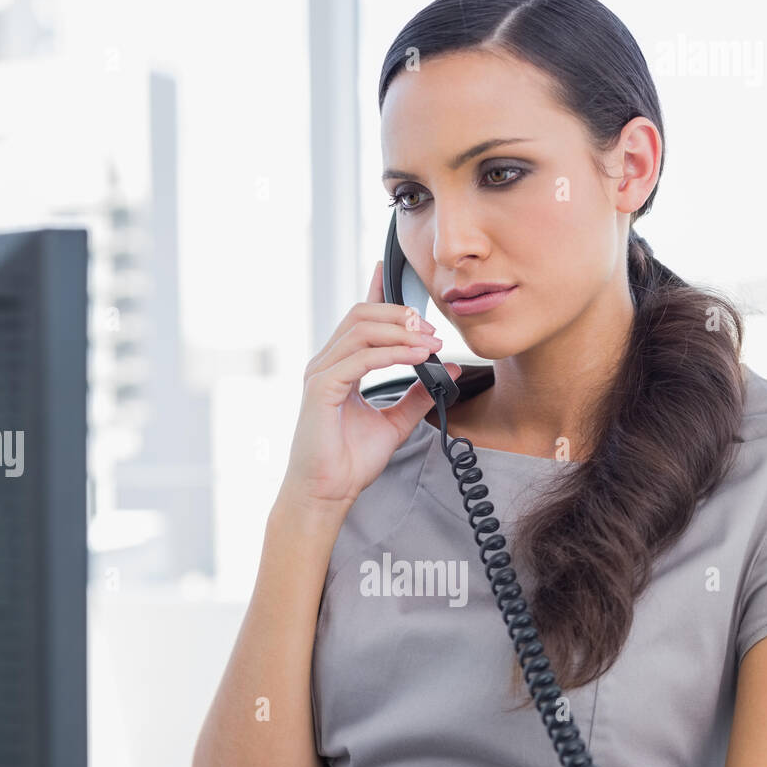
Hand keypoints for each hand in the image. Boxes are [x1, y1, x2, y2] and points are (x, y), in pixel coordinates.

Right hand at [282, 260, 460, 510]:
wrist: (327, 493)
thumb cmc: (349, 462)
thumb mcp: (395, 422)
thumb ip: (418, 395)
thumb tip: (446, 370)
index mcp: (339, 366)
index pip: (359, 318)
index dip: (377, 291)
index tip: (396, 272)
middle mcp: (326, 363)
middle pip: (361, 314)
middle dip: (400, 315)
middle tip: (433, 330)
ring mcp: (321, 373)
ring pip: (360, 330)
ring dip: (400, 332)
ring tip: (430, 343)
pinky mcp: (321, 389)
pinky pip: (358, 358)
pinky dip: (390, 353)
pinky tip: (416, 357)